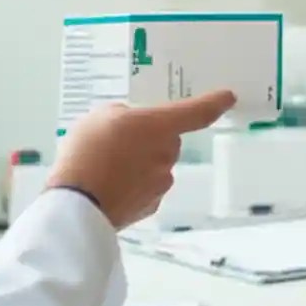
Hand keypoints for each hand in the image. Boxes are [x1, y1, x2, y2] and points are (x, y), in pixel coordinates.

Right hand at [47, 90, 236, 228]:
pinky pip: (145, 190)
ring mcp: (161, 184)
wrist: (77, 204)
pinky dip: (132, 187)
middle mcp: (167, 155)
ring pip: (155, 167)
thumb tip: (130, 125)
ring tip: (104, 168)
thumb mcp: (99, 117)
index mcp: (159, 127)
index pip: (196, 112)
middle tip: (116, 143)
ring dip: (138, 165)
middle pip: (167, 141)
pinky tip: (107, 187)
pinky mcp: (150, 207)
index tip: (228, 97)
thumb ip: (122, 116)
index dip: (214, 103)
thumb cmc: (87, 152)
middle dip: (149, 140)